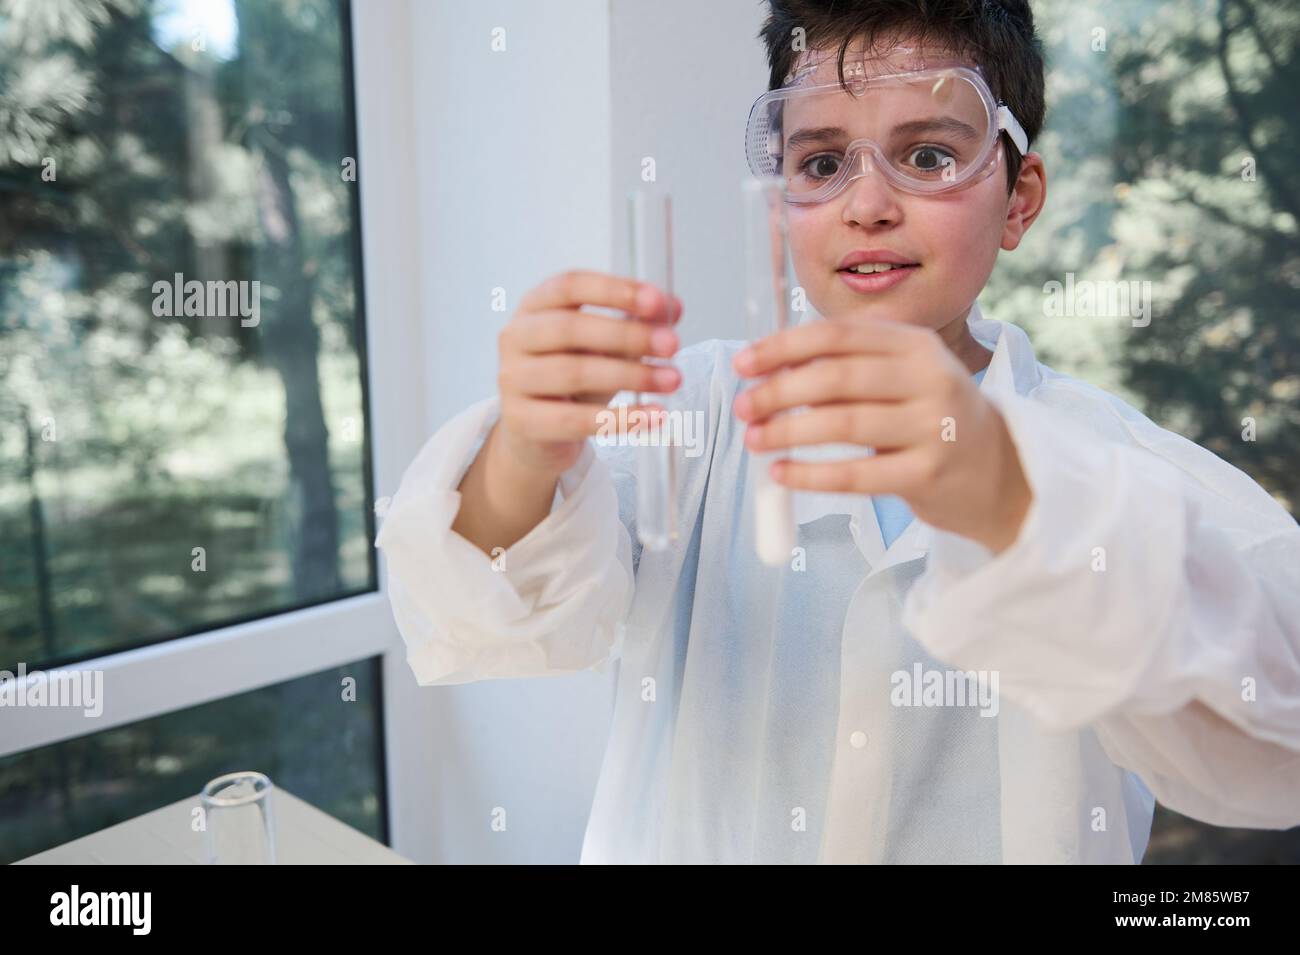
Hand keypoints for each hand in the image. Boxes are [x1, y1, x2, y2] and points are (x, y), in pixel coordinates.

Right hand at [495, 270, 681, 476]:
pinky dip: (621, 419)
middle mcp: (516, 337)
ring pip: (573, 373)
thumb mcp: (604, 347)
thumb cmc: (572, 380)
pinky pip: (575, 420)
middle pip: (570, 328)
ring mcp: (513, 379)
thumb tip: (672, 307)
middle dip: (627, 335)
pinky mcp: (522, 421)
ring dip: (630, 375)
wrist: (537, 434)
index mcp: (535, 305)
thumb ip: (635, 324)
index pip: (570, 286)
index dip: (615, 290)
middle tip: (672, 344)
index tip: (657, 301)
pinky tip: (653, 416)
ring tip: (671, 380)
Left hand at [731, 319, 1031, 553]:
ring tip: (754, 440)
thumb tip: (771, 367)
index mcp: (916, 345)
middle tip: (742, 408)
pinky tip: (781, 474)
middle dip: (778, 391)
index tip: (743, 364)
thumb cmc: (931, 420)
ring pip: (842, 424)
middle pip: (836, 376)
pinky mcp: (928, 474)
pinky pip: (856, 475)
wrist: (1001, 473)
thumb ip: (849, 366)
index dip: (783, 347)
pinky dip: (811, 475)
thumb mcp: (904, 377)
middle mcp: (930, 378)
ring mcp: (933, 427)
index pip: (838, 335)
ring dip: (787, 432)